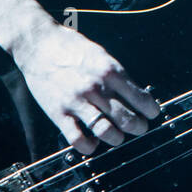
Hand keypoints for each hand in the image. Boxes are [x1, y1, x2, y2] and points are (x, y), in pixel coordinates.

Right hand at [9, 21, 161, 155]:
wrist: (39, 44)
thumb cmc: (71, 47)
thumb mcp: (101, 55)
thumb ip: (117, 74)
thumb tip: (135, 93)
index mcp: (110, 71)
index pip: (140, 98)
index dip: (151, 110)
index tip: (152, 114)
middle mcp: (97, 87)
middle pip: (127, 118)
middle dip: (138, 127)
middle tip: (139, 128)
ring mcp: (77, 101)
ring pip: (106, 131)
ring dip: (117, 139)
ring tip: (118, 137)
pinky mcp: (59, 113)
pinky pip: (78, 139)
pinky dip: (89, 146)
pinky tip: (93, 142)